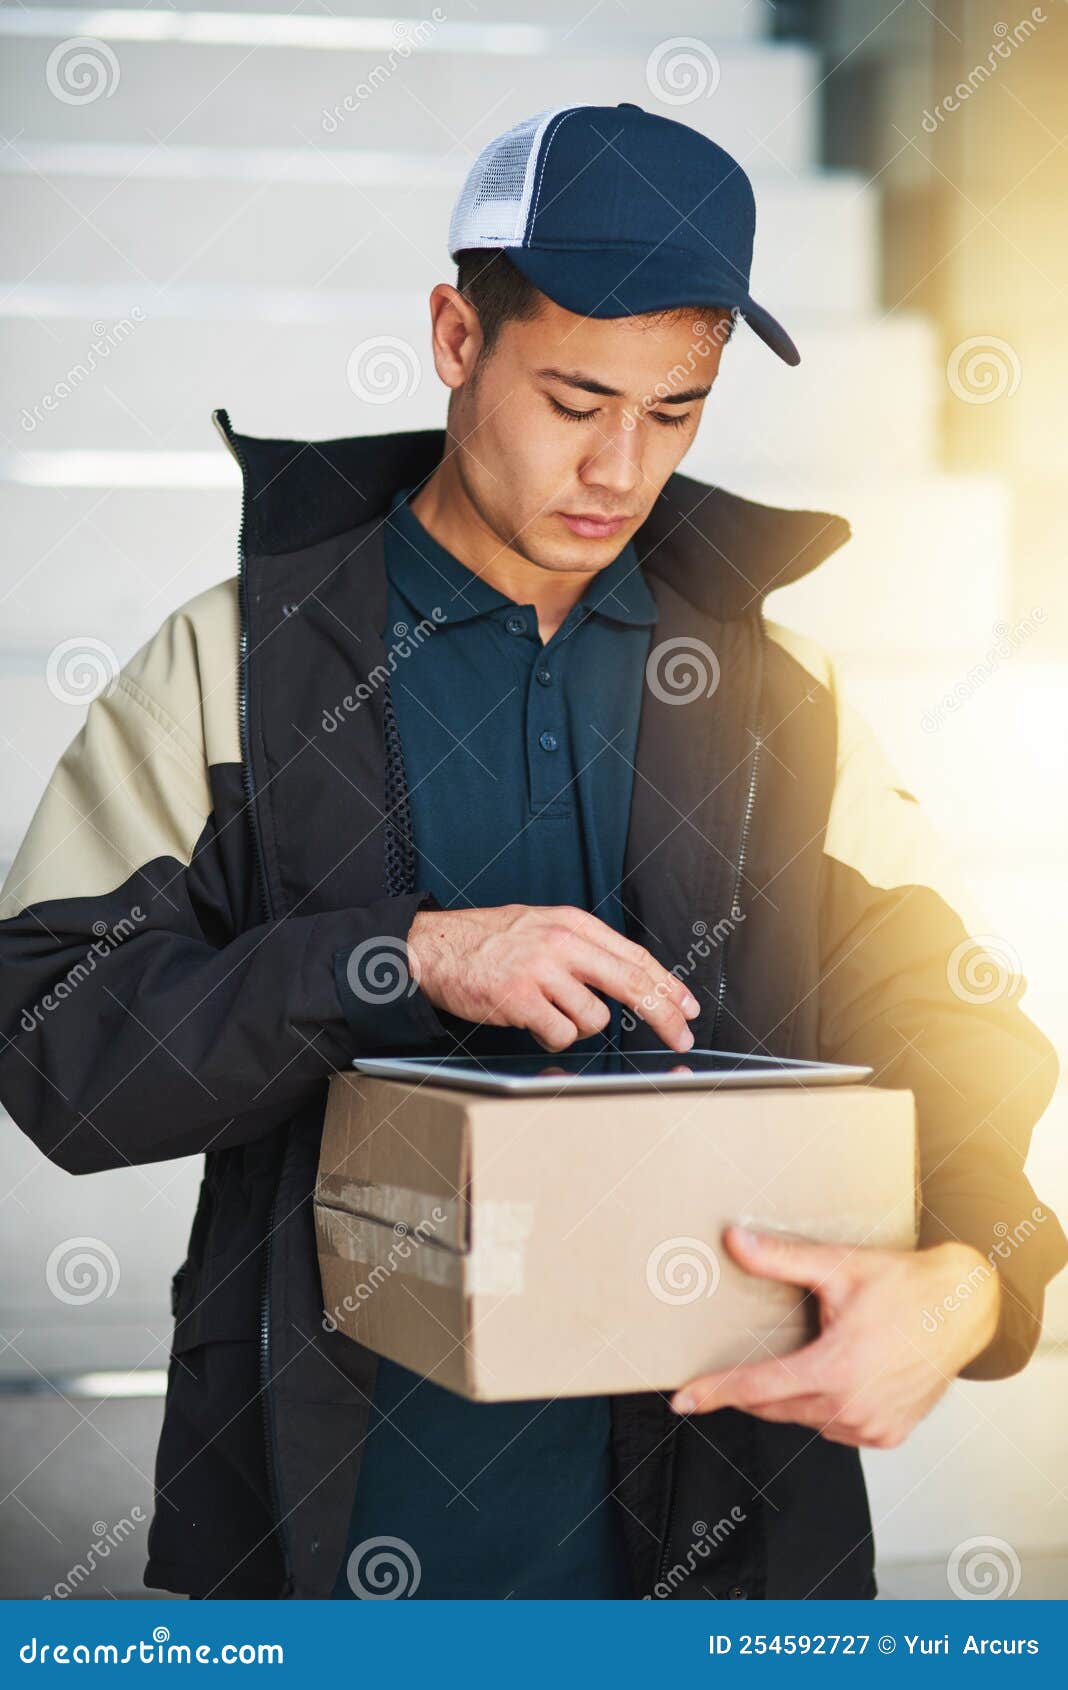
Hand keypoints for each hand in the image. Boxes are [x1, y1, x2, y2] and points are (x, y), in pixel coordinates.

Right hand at [406, 903, 699, 1054]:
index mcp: (572, 923)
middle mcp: (562, 943)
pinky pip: (560, 1034)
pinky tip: (533, 1022)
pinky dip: (553, 1036)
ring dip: (578, 1025)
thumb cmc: (489, 941)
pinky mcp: (520, 999)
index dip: (667, 985)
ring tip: (550, 1011)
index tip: (687, 1007)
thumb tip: (632, 979)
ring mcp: (541, 970)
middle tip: (681, 1037)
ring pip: (594, 1018)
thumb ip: (585, 948)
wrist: (435, 947)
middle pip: (631, 983)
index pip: (635, 956)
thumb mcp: (543, 926)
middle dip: (663, 1015)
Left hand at [670, 1225, 1000, 1448]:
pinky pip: (837, 1428)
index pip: (758, 1388)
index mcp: (835, 1370)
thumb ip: (781, 1258)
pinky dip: (825, 1408)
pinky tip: (834, 1380)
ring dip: (792, 1397)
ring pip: (806, 1419)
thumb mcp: (839, 1266)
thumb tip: (735, 1240)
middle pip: (777, 1407)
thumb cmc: (906, 1286)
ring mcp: (873, 1427)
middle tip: (726, 1373)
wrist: (964, 1309)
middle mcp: (853, 1407)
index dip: (716, 1392)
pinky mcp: (889, 1435)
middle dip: (749, 1391)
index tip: (682, 1400)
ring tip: (801, 1359)